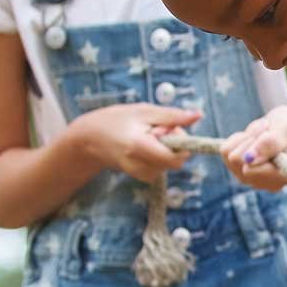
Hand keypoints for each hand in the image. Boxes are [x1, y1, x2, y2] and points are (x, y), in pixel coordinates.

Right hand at [65, 104, 198, 182]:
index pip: (174, 157)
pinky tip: (145, 147)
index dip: (180, 142)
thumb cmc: (114, 119)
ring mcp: (136, 173)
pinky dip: (157, 158)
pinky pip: (157, 170)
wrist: (87, 138)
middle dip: (174, 146)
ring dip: (165, 151)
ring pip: (167, 167)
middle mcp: (137, 165)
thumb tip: (198, 116)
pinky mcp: (137, 175)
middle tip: (157, 130)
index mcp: (139, 146)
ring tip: (148, 137)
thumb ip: (172, 115)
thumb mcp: (143, 111)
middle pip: (174, 164)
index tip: (170, 127)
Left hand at [223, 105, 286, 191]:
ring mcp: (251, 179)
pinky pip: (225, 152)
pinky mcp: (239, 171)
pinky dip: (237, 140)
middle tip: (266, 129)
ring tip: (262, 133)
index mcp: (284, 177)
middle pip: (238, 161)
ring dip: (245, 139)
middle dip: (250, 139)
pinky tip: (252, 139)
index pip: (251, 169)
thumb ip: (270, 144)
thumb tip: (249, 159)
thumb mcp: (285, 131)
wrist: (286, 129)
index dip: (255, 146)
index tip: (267, 128)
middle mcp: (267, 183)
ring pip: (230, 157)